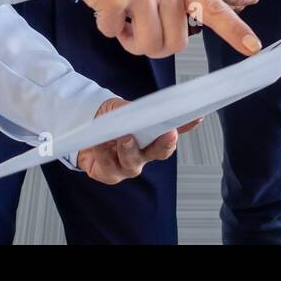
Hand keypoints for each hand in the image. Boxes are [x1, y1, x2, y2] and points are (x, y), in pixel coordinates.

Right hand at [69, 0, 261, 57]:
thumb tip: (174, 32)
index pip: (214, 7)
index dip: (235, 31)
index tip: (253, 48)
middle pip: (175, 43)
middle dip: (154, 45)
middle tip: (138, 28)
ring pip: (147, 46)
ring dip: (130, 40)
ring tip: (122, 18)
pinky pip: (114, 34)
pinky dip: (106, 27)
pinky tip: (104, 5)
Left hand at [75, 97, 201, 183]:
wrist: (83, 133)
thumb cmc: (106, 121)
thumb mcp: (121, 108)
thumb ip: (134, 109)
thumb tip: (152, 105)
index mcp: (152, 138)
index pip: (173, 132)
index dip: (187, 125)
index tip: (197, 116)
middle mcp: (144, 155)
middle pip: (160, 152)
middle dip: (165, 144)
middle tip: (169, 132)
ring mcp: (127, 167)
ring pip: (133, 163)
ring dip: (130, 150)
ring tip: (125, 138)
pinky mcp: (109, 174)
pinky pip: (108, 166)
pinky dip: (103, 153)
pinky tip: (98, 143)